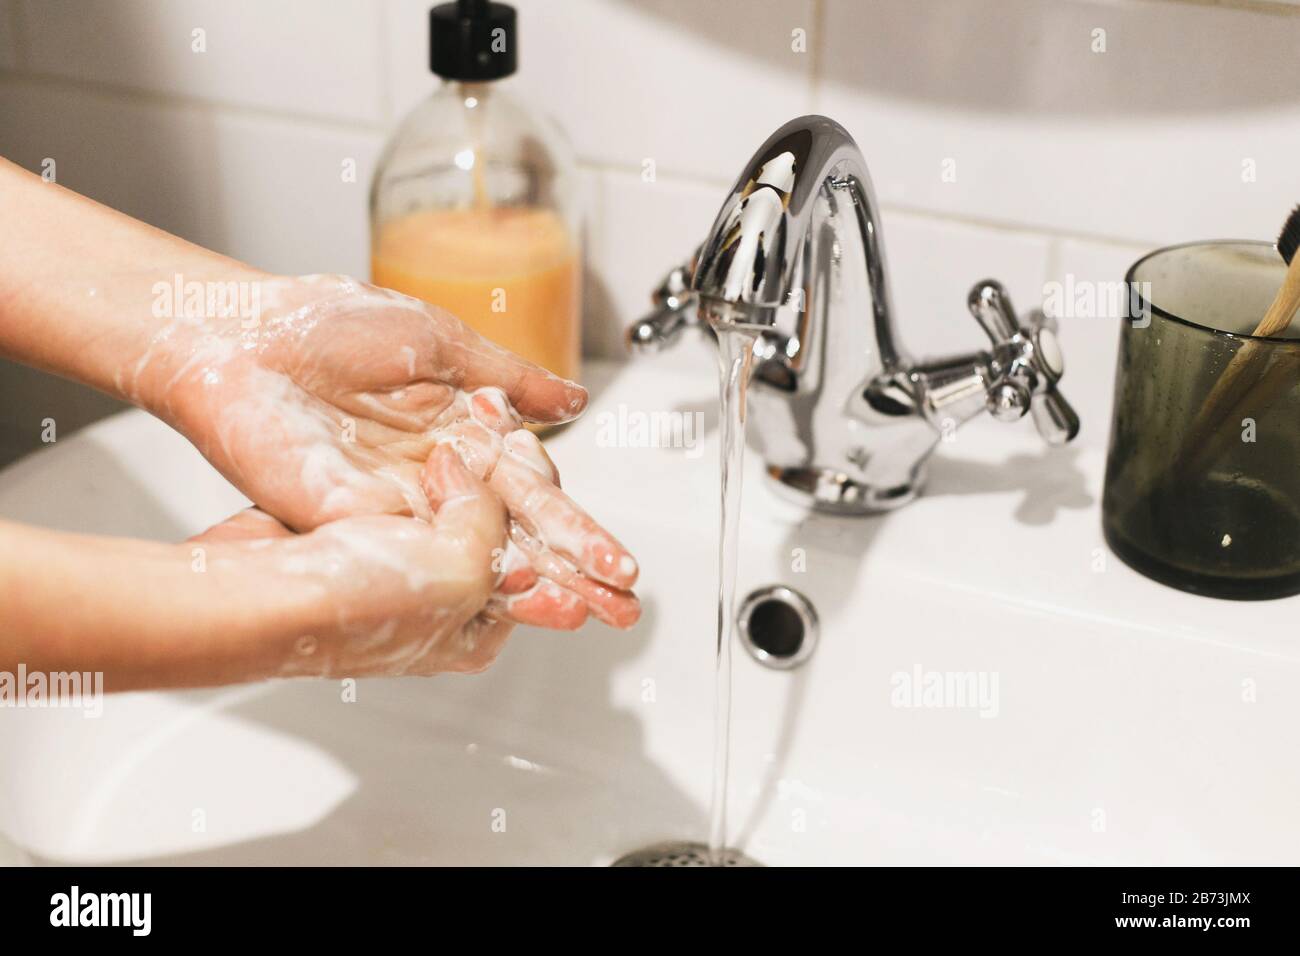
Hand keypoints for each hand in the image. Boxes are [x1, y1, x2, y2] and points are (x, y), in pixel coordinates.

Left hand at [139, 274, 638, 628]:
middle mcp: (433, 476)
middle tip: (620, 600)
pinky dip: (462, 572)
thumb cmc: (327, 322)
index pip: (532, 490)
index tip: (617, 559)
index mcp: (460, 434)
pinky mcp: (351, 519)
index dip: (575, 524)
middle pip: (513, 531)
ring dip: (528, 585)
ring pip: (473, 550)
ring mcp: (395, 503)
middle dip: (570, 567)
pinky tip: (505, 592)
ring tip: (579, 613)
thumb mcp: (442, 342)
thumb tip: (575, 400)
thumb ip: (510, 377)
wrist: (241, 330)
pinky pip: (417, 551)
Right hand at [189, 446, 517, 676]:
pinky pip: (416, 489)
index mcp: (475, 629)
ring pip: (459, 504)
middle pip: (500, 530)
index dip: (548, 515)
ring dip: (473, 466)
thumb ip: (491, 520)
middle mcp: (443, 601)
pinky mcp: (365, 533)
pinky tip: (438, 442)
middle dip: (511, 482)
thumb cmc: (351, 604)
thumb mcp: (461, 569)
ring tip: (486, 424)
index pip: (536, 566)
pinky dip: (431, 464)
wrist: (255, 592)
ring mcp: (402, 566)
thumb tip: (480, 477)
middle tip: (520, 441)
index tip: (540, 466)